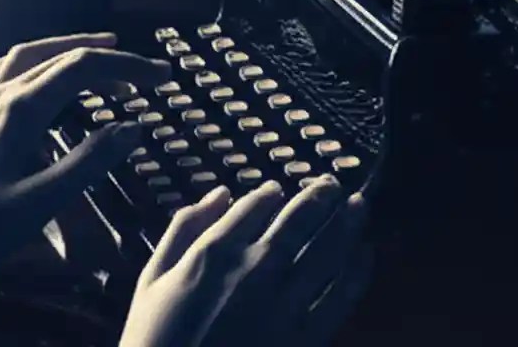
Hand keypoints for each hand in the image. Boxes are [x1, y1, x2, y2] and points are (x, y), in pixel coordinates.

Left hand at [0, 33, 170, 271]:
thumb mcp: (43, 201)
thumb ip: (90, 162)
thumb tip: (132, 128)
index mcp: (21, 110)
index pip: (84, 67)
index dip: (127, 66)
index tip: (161, 77)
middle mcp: (0, 95)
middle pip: (62, 55)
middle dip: (109, 56)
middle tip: (146, 71)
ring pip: (30, 54)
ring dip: (70, 48)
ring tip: (102, 50)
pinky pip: (9, 70)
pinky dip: (40, 62)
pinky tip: (48, 79)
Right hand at [120, 177, 372, 346]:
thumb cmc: (155, 339)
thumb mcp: (152, 279)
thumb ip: (183, 229)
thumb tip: (220, 193)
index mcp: (216, 251)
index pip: (255, 206)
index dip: (272, 192)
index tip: (280, 189)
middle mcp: (256, 268)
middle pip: (300, 219)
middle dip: (321, 196)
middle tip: (334, 185)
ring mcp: (285, 302)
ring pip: (328, 250)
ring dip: (347, 222)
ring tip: (358, 205)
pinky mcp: (306, 335)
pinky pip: (341, 295)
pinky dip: (358, 270)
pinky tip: (365, 254)